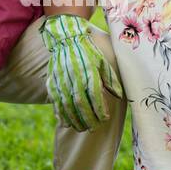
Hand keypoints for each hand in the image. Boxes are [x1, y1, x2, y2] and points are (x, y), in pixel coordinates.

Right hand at [39, 14, 123, 130]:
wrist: (66, 40)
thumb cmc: (88, 53)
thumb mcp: (103, 63)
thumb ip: (111, 80)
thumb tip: (118, 96)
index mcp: (89, 73)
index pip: (95, 97)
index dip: (100, 110)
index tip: (105, 118)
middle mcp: (74, 78)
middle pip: (80, 105)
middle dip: (87, 119)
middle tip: (93, 128)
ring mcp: (62, 81)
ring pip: (67, 106)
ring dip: (74, 120)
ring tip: (81, 128)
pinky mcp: (52, 83)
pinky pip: (55, 103)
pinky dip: (60, 115)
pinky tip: (66, 123)